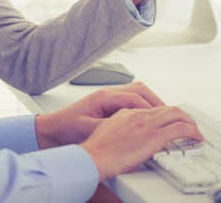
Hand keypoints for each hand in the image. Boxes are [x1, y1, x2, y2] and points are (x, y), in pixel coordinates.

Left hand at [34, 82, 164, 148]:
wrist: (51, 130)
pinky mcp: (108, 104)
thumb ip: (109, 127)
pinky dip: (143, 106)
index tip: (162, 118)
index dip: (150, 108)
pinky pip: (131, 100)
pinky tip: (147, 117)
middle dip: (156, 101)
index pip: (134, 97)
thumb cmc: (66, 128)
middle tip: (169, 115)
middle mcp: (108, 93)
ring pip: (137, 92)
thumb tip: (128, 128)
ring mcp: (108, 97)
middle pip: (140, 90)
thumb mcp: (88, 129)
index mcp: (104, 96)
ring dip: (151, 102)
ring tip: (162, 115)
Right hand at [80, 104, 201, 181]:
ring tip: (194, 131)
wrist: (94, 156)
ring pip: (177, 114)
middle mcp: (139, 115)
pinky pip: (180, 129)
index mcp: (127, 113)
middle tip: (188, 124)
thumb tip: (125, 131)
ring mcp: (147, 125)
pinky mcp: (154, 137)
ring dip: (189, 121)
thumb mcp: (107, 130)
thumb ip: (118, 126)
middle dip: (181, 115)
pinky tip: (196, 137)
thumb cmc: (97, 149)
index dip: (165, 115)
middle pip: (167, 108)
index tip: (170, 122)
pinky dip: (192, 131)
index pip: (152, 108)